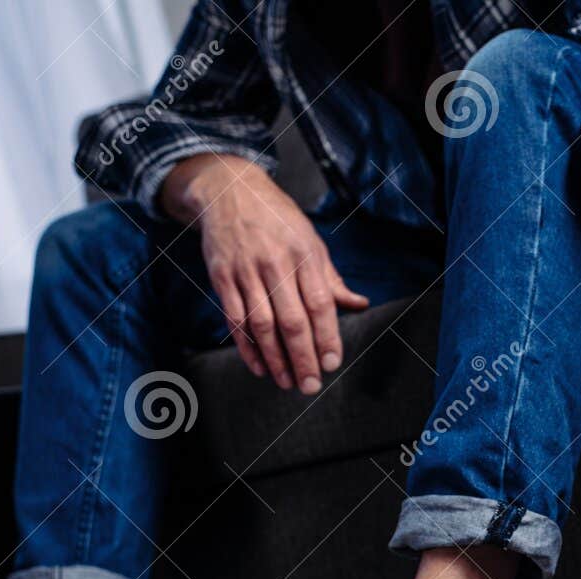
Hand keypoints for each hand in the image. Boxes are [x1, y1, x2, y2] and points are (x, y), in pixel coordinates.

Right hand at [161, 154, 368, 392]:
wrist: (229, 190)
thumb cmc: (278, 220)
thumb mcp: (311, 241)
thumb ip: (332, 279)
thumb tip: (359, 305)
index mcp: (303, 254)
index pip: (319, 303)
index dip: (327, 336)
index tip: (332, 363)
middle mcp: (274, 263)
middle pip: (291, 320)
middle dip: (303, 357)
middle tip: (311, 385)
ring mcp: (245, 271)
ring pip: (262, 325)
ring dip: (276, 359)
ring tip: (287, 382)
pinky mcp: (221, 277)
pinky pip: (235, 319)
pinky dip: (247, 347)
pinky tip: (260, 366)